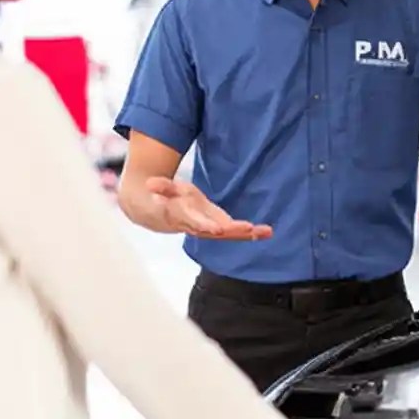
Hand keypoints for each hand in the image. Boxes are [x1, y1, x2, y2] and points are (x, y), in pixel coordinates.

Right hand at [146, 177, 272, 240]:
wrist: (165, 217)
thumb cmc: (168, 199)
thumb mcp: (163, 190)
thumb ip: (160, 187)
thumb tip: (150, 184)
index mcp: (185, 218)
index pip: (195, 223)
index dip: (205, 225)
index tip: (217, 228)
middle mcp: (200, 226)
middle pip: (217, 231)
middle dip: (232, 230)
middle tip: (248, 228)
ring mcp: (211, 228)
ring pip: (229, 234)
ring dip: (247, 234)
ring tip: (264, 231)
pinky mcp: (221, 227)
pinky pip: (237, 232)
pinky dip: (252, 233)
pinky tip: (268, 232)